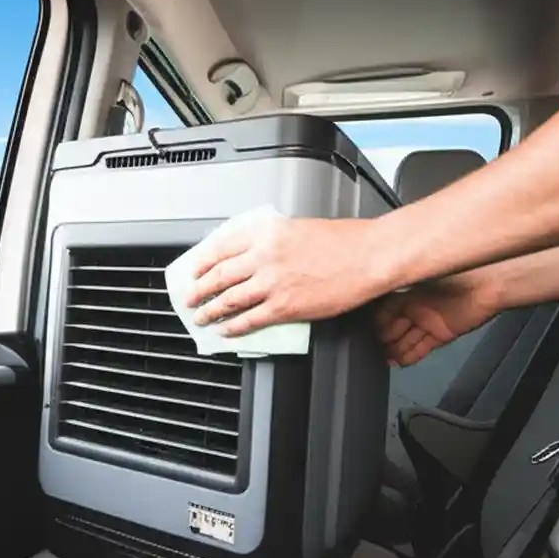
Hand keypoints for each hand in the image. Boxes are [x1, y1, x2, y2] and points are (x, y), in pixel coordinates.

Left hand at [186, 217, 396, 335]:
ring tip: (201, 317)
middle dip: (199, 289)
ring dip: (210, 310)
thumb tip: (253, 253)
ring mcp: (272, 283)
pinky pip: (249, 320)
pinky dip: (233, 327)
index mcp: (266, 232)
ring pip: (229, 299)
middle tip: (190, 297)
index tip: (195, 269)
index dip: (203, 261)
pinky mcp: (284, 307)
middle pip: (219, 275)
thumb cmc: (343, 241)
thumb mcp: (297, 227)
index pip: (221, 246)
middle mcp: (264, 256)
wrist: (368, 257)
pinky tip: (226, 330)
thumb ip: (271, 239)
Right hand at [373, 272, 501, 366]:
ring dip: (395, 350)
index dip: (378, 320)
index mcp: (410, 293)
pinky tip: (401, 362)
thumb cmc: (457, 276)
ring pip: (407, 339)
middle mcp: (417, 308)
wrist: (486, 289)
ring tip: (384, 359)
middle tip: (374, 348)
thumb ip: (400, 288)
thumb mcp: (422, 280)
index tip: (369, 329)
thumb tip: (379, 292)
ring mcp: (429, 322)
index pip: (386, 309)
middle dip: (384, 338)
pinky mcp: (441, 334)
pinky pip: (422, 347)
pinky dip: (412, 355)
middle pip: (395, 326)